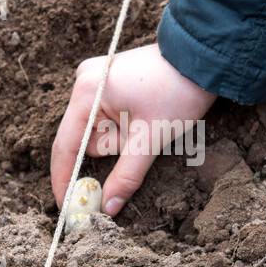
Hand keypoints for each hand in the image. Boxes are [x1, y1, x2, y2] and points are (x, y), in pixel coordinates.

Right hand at [50, 42, 215, 216]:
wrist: (201, 58)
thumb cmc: (178, 93)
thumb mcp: (151, 139)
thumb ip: (126, 175)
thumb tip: (107, 208)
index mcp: (87, 93)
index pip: (65, 147)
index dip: (64, 179)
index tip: (67, 206)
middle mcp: (83, 81)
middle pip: (85, 138)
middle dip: (114, 147)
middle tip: (142, 136)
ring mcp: (94, 78)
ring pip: (98, 129)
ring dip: (121, 136)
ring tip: (149, 119)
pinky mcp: (106, 79)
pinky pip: (104, 115)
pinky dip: (122, 125)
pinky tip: (143, 114)